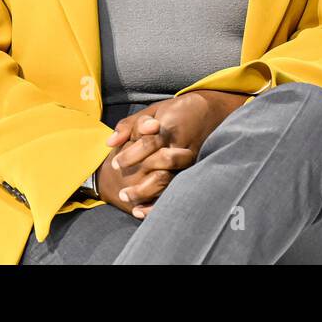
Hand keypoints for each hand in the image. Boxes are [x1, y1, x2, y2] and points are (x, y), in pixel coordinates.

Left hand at [92, 103, 190, 217]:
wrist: (210, 112)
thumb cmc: (175, 112)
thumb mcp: (151, 111)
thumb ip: (129, 125)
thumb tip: (110, 143)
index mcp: (170, 128)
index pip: (150, 142)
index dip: (131, 154)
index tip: (115, 164)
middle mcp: (182, 145)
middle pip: (163, 162)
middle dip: (141, 175)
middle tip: (122, 191)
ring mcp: (190, 160)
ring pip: (171, 180)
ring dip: (147, 193)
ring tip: (127, 199)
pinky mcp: (193, 171)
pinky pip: (178, 190)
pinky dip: (159, 203)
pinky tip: (141, 211)